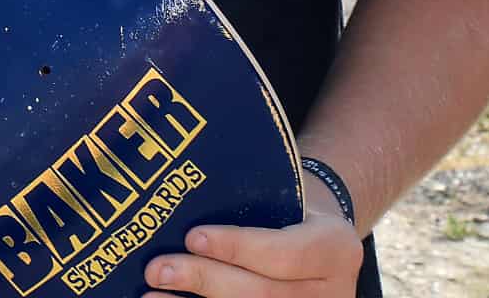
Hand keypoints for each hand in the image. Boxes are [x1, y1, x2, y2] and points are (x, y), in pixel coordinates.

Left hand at [142, 186, 361, 297]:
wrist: (322, 246)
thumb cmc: (290, 214)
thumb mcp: (288, 199)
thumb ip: (249, 205)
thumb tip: (176, 204)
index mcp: (336, 248)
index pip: (284, 253)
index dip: (236, 247)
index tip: (193, 237)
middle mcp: (333, 292)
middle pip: (262, 293)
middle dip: (204, 280)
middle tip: (157, 270)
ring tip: (152, 295)